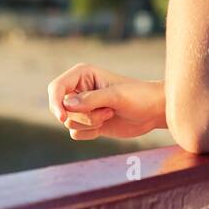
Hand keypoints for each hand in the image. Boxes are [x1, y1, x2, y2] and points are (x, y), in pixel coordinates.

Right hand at [46, 64, 165, 140]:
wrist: (153, 111)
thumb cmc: (139, 96)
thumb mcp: (116, 96)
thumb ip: (91, 99)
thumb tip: (66, 105)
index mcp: (82, 75)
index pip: (56, 87)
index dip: (55, 102)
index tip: (62, 117)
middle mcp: (79, 90)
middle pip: (62, 108)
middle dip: (83, 116)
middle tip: (107, 111)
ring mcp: (83, 107)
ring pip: (69, 123)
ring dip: (89, 124)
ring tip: (110, 114)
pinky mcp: (88, 123)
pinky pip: (76, 134)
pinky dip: (90, 133)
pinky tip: (106, 125)